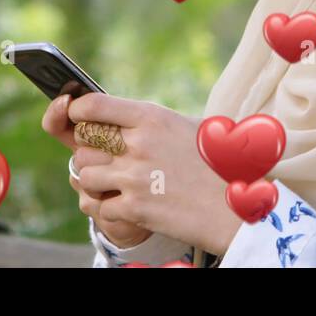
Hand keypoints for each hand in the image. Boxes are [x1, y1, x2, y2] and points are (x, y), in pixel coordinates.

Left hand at [68, 92, 243, 254]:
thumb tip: (117, 119)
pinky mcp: (135, 209)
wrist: (238, 210)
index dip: (78, 110)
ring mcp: (135, 177)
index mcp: (153, 118)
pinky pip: (100, 207)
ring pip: (84, 175)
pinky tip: (131, 207)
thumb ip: (151, 123)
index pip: (94, 105)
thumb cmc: (218, 166)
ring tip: (117, 186)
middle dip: (91, 152)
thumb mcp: (189, 128)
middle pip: (84, 142)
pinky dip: (111, 210)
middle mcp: (140, 144)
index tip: (77, 115)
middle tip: (106, 159)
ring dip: (96, 183)